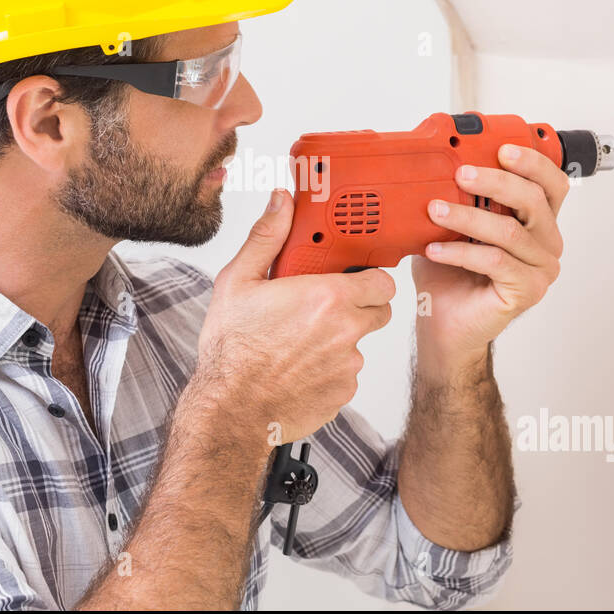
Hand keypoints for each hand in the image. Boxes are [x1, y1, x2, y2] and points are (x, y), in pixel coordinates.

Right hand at [190, 189, 395, 446]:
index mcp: (327, 297)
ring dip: (341, 340)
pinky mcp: (343, 394)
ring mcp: (348, 366)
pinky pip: (347, 375)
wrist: (231, 410)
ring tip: (300, 342)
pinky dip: (330, 370)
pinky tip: (299, 368)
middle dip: (360, 306)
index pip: (383, 280)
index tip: (353, 278)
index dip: (370, 278)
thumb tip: (281, 203)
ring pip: (360, 344)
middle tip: (326, 307)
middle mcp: (346, 331)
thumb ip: (267, 237)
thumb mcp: (239, 281)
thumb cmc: (232, 350)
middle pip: (380, 311)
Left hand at [412, 143, 568, 364]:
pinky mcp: (526, 290)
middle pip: (534, 201)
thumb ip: (455, 197)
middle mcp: (546, 243)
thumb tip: (433, 164)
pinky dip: (460, 251)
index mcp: (537, 222)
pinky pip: (495, 261)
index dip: (532, 163)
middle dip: (496, 181)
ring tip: (435, 211)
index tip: (502, 149)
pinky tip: (436, 249)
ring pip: (510, 231)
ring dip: (468, 216)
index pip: (551, 184)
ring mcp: (540, 269)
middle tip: (461, 174)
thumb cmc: (451, 275)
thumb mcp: (452, 226)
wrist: (444, 322)